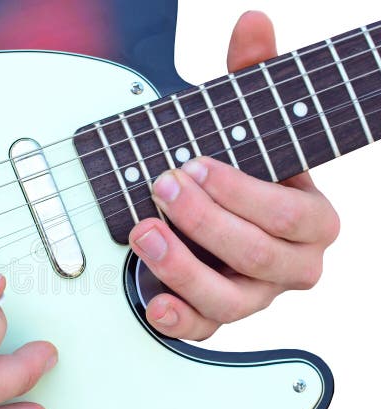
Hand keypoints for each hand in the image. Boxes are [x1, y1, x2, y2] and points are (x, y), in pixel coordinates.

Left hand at [127, 11, 339, 340]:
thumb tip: (252, 22)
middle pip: (258, 255)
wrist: (210, 213)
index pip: (290, 215)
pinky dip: (177, 319)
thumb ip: (251, 76)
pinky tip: (152, 304)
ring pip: (231, 299)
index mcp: (312, 220)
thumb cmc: (232, 168)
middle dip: (205, 221)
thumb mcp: (241, 122)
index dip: (240, 192)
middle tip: (161, 186)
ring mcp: (252, 296)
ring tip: (142, 233)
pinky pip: (203, 331)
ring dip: (183, 267)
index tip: (194, 164)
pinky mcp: (214, 316)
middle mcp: (290, 265)